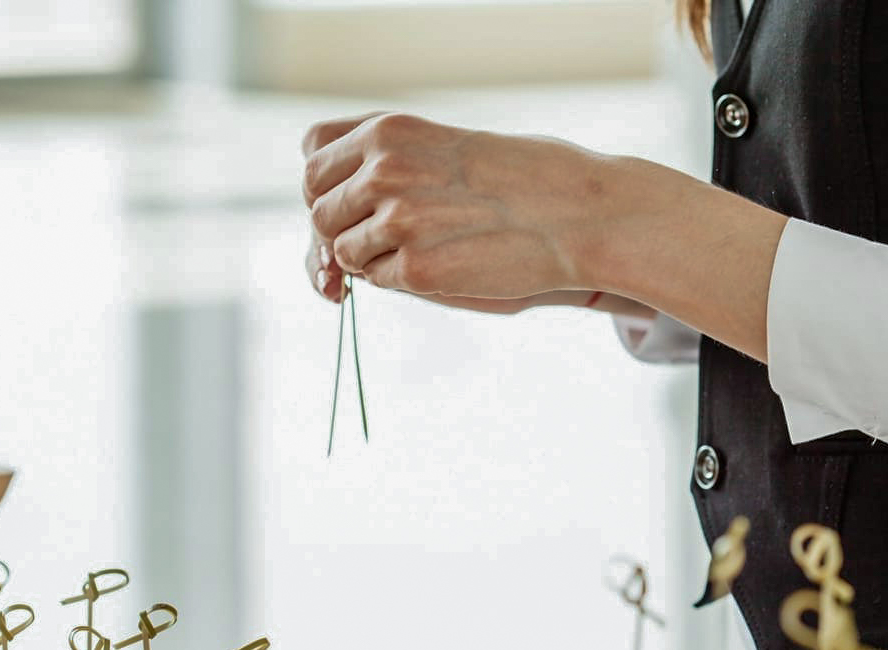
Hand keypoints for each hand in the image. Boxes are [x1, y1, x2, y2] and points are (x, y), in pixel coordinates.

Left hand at [303, 112, 614, 301]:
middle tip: (382, 238)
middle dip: (341, 229)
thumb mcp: (445, 143)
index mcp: (387, 132)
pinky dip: (399, 278)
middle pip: (319, 211)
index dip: (327, 188)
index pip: (313, 160)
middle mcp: (383, 171)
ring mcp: (396, 221)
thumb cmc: (520, 178)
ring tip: (423, 247)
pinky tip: (441, 263)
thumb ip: (390, 161)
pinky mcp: (416, 268)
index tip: (349, 204)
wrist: (574, 212)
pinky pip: (377, 280)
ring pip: (344, 251)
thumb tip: (334, 203)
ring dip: (371, 258)